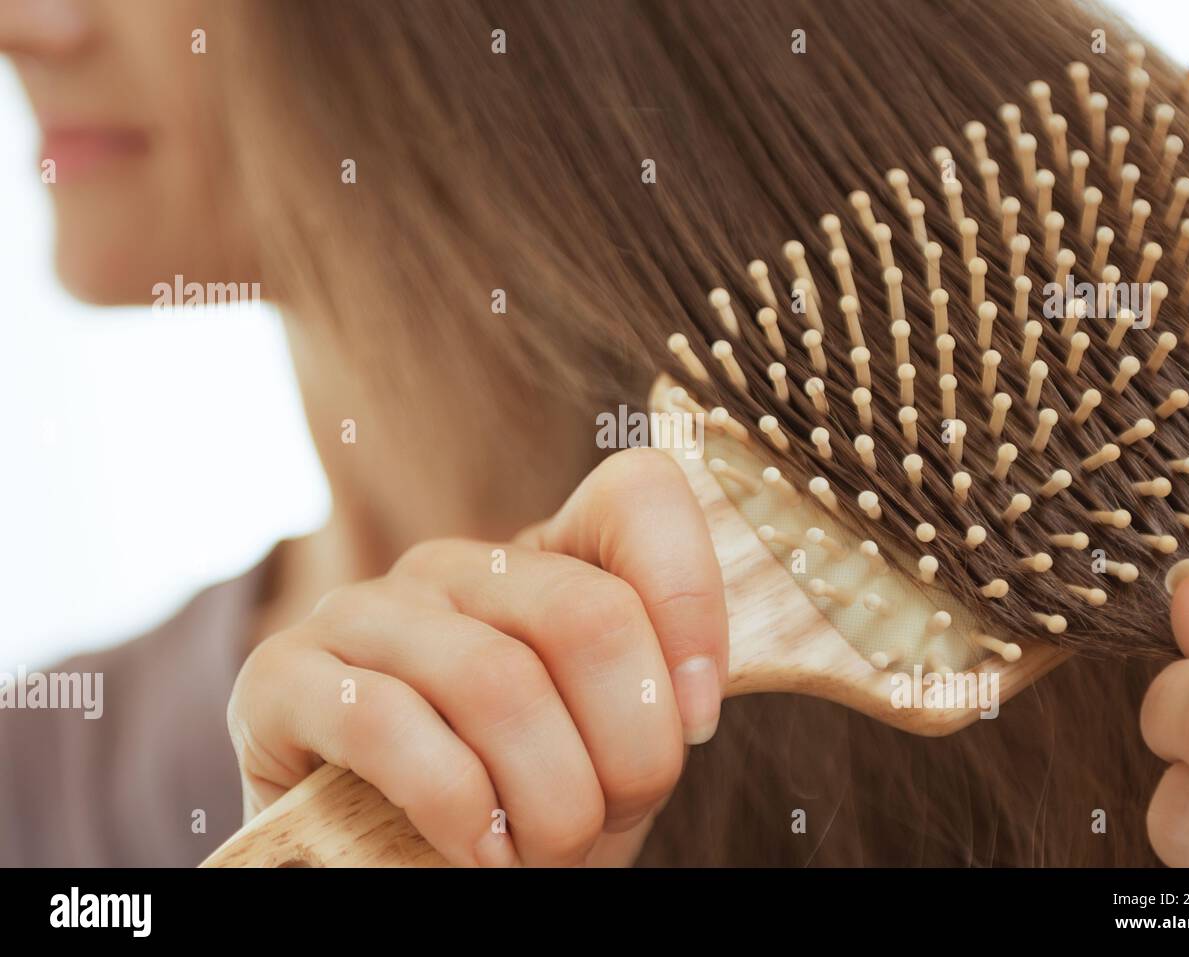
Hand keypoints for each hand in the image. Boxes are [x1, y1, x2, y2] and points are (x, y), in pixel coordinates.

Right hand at [226, 448, 727, 865]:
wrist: (398, 872)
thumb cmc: (518, 806)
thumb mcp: (607, 744)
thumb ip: (652, 690)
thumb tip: (692, 695)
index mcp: (540, 560)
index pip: (639, 495)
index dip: (692, 601)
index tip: (698, 718)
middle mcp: (452, 565)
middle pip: (587, 614)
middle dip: (630, 747)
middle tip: (614, 817)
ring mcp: (362, 611)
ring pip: (497, 680)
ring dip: (549, 798)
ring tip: (547, 853)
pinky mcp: (282, 677)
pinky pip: (385, 723)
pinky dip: (455, 805)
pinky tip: (479, 851)